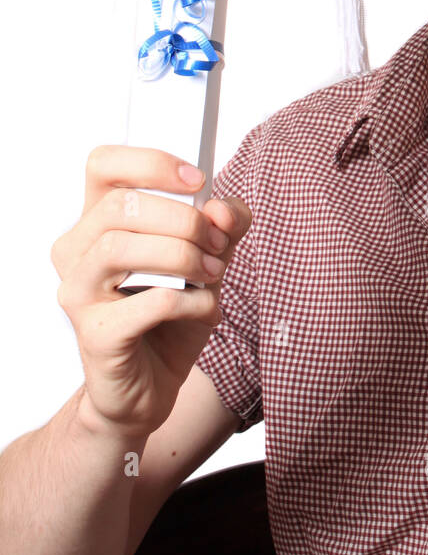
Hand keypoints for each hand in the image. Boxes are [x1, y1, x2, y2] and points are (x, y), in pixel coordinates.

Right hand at [51, 145, 251, 438]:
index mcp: (97, 223)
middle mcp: (76, 253)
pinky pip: (148, 302)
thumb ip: (223, 228)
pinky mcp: (95, 335)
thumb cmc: (169, 321)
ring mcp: (79, 294)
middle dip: (183, 220)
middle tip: (217, 244)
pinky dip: (190, 301)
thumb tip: (223, 209)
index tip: (198, 180)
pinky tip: (205, 309)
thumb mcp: (208, 262)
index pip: (103, 165)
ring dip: (183, 256)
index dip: (151, 162)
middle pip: (120, 205)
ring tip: (213, 274)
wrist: (149, 391)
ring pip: (120, 247)